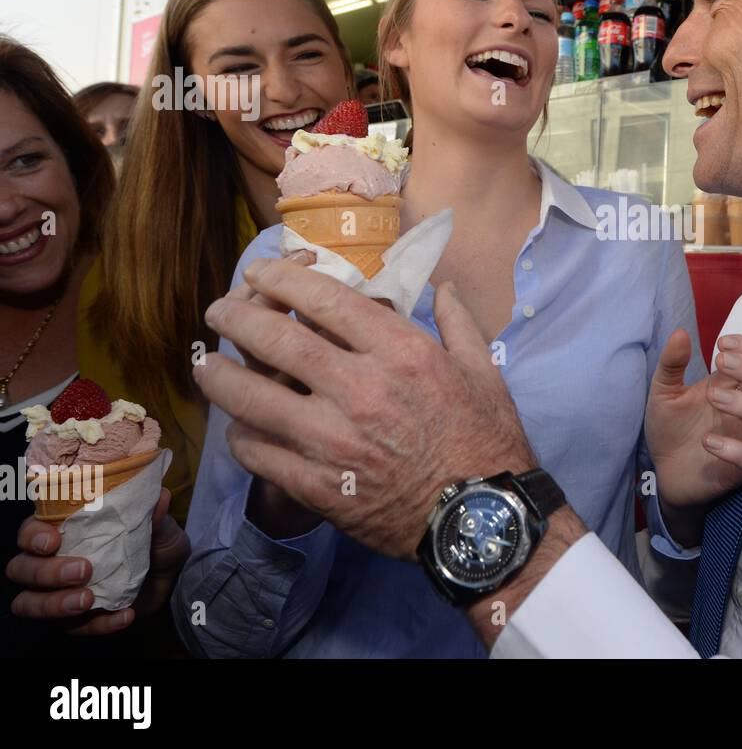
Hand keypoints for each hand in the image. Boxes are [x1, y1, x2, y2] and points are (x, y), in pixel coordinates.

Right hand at [6, 488, 189, 633]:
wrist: (171, 577)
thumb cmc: (154, 542)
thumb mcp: (161, 527)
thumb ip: (156, 515)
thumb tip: (159, 498)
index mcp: (63, 530)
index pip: (29, 531)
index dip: (32, 536)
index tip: (52, 540)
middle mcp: (51, 561)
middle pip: (20, 569)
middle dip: (45, 572)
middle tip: (83, 570)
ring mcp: (57, 592)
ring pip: (29, 603)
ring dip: (54, 604)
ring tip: (88, 600)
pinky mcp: (74, 618)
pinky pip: (73, 627)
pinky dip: (97, 624)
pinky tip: (123, 615)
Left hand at [195, 259, 536, 559]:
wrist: (479, 519)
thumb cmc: (485, 441)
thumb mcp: (483, 373)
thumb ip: (458, 324)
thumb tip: (443, 288)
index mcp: (401, 353)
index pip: (324, 300)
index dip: (282, 278)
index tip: (261, 272)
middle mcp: (359, 389)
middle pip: (274, 339)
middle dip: (235, 316)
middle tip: (218, 311)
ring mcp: (331, 440)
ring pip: (249, 397)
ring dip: (218, 375)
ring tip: (206, 365)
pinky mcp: (315, 485)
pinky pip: (256, 452)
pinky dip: (240, 436)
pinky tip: (239, 428)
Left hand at [645, 331, 741, 511]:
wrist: (662, 471)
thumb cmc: (671, 428)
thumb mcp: (663, 392)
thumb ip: (672, 364)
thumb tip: (680, 332)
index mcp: (731, 386)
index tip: (722, 344)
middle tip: (721, 362)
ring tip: (712, 397)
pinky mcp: (739, 470)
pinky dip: (736, 450)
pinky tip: (708, 441)